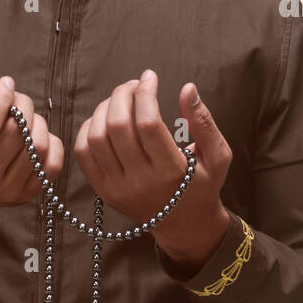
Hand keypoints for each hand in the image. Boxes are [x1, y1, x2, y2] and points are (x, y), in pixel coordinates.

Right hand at [0, 69, 64, 242]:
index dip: (2, 99)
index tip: (6, 83)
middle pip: (16, 134)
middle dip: (22, 105)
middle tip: (17, 97)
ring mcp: (8, 190)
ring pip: (38, 147)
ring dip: (36, 121)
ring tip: (23, 116)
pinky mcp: (28, 194)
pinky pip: (53, 163)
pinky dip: (50, 141)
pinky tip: (34, 134)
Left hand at [73, 69, 231, 244]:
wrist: (184, 225)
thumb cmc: (203, 184)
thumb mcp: (218, 155)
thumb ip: (204, 121)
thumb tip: (187, 88)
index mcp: (171, 172)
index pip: (148, 124)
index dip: (146, 94)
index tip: (150, 77)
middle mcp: (140, 181)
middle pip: (118, 127)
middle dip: (122, 95)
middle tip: (133, 84)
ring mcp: (117, 188)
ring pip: (96, 137)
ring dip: (104, 108)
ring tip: (120, 98)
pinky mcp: (103, 190)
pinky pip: (83, 153)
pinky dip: (89, 128)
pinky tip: (105, 118)